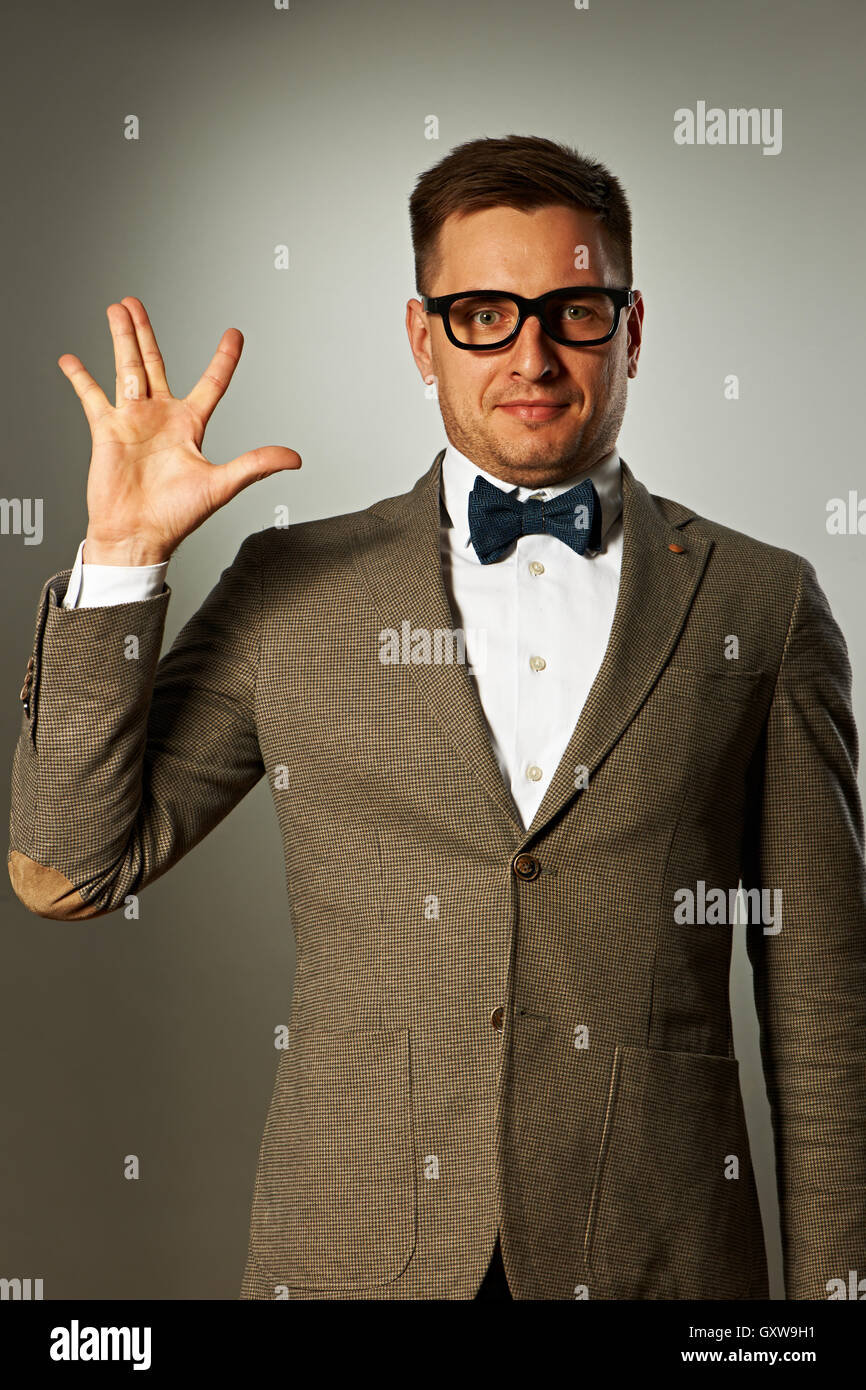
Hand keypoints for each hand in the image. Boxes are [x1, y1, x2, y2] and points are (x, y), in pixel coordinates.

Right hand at [58, 296, 301, 563]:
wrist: (139, 536)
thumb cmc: (177, 517)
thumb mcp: (222, 485)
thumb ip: (255, 465)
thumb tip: (294, 458)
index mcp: (190, 426)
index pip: (212, 383)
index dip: (224, 358)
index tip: (234, 333)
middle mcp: (160, 417)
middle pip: (154, 363)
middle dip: (145, 332)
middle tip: (135, 302)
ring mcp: (132, 421)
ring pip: (126, 368)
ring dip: (120, 338)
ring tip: (116, 310)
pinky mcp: (107, 431)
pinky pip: (91, 397)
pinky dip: (80, 378)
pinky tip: (71, 360)